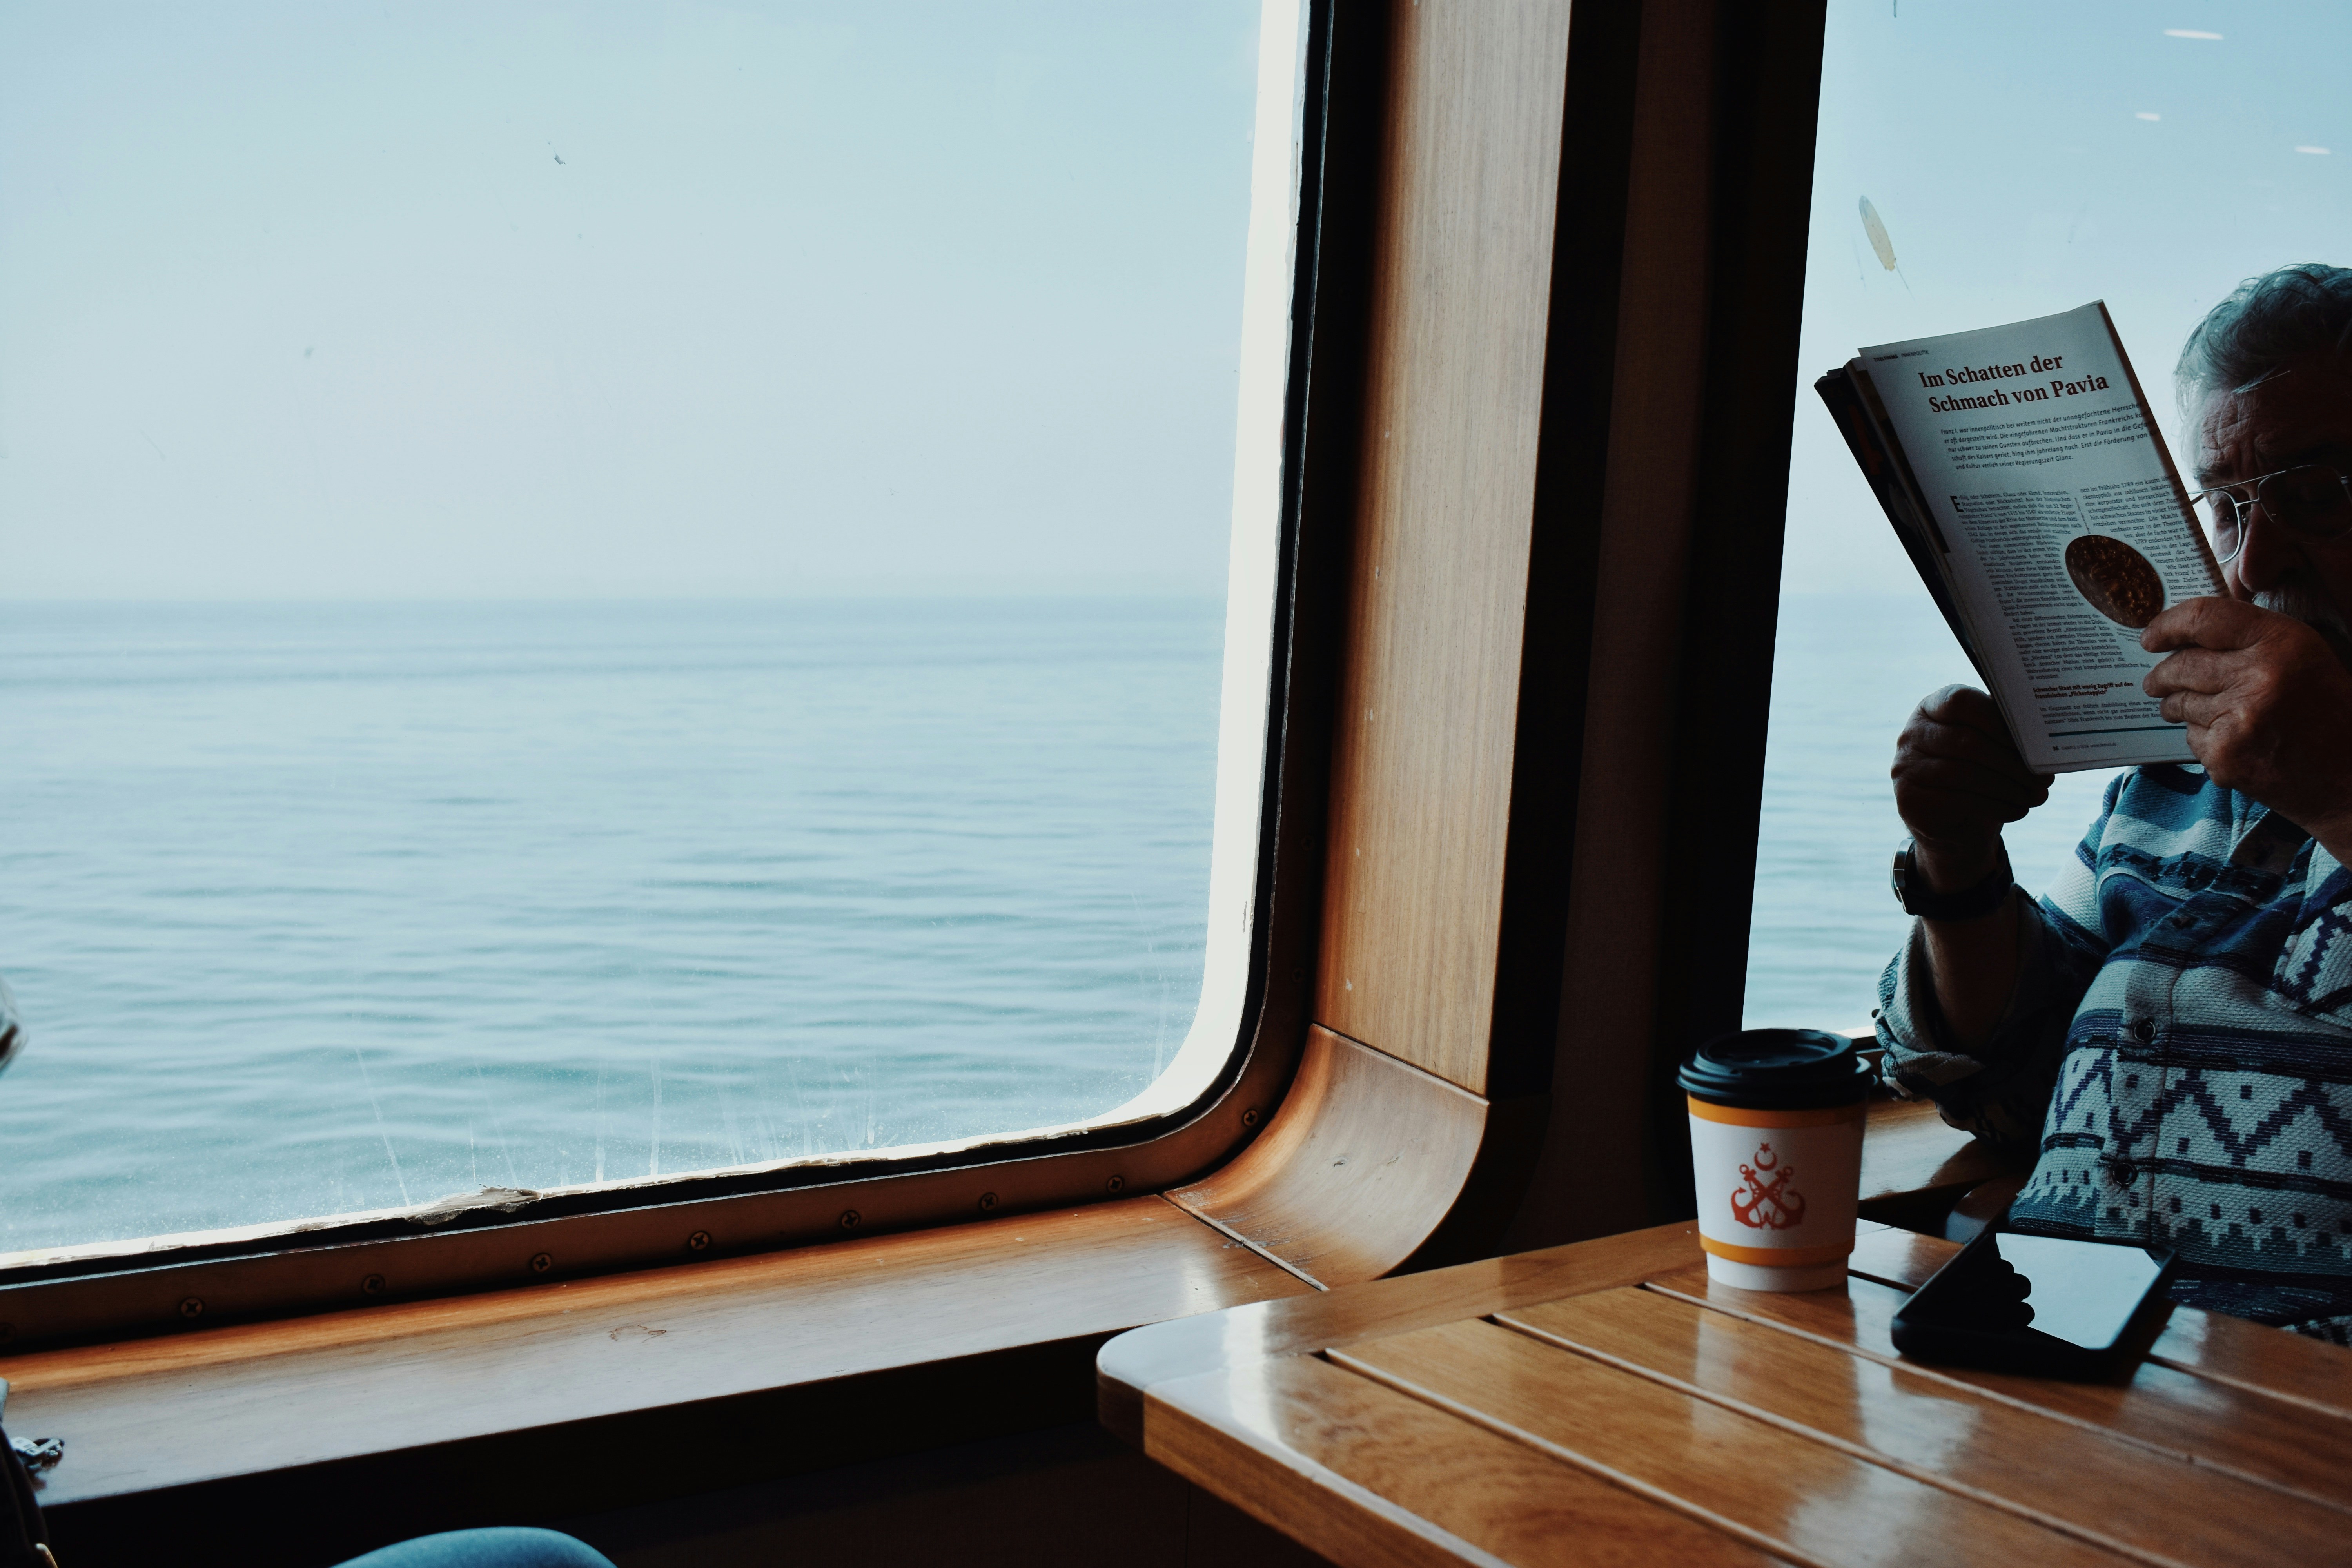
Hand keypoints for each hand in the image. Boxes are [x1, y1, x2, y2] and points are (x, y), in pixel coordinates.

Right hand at [1891, 685, 2050, 888]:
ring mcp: (1905, 768)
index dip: (1996, 718)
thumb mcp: (1989, 745)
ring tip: (2037, 796)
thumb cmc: (1979, 773)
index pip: (1960, 701)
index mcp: (1932, 709)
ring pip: (1964, 774)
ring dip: (2009, 787)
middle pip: (1967, 741)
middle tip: (2045, 778)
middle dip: (2013, 762)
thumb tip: (2043, 735)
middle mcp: (1912, 735)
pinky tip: (2017, 809)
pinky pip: (1959, 801)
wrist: (1953, 822)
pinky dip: (1996, 806)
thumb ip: (2004, 732)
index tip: (2030, 738)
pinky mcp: (1910, 801)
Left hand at [2141, 596, 2351, 849]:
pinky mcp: (2225, 756)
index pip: (2205, 617)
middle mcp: (2260, 676)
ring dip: (2178, 707)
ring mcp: (2240, 719)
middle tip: (2156, 681)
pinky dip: (2202, 739)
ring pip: (2180, 703)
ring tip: (2199, 711)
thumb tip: (2186, 633)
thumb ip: (2249, 640)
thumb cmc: (2328, 712)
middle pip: (2181, 665)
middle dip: (2161, 675)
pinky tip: (2232, 741)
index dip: (2169, 624)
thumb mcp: (2301, 657)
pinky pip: (2191, 738)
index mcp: (2282, 643)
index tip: (2150, 636)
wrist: (2351, 778)